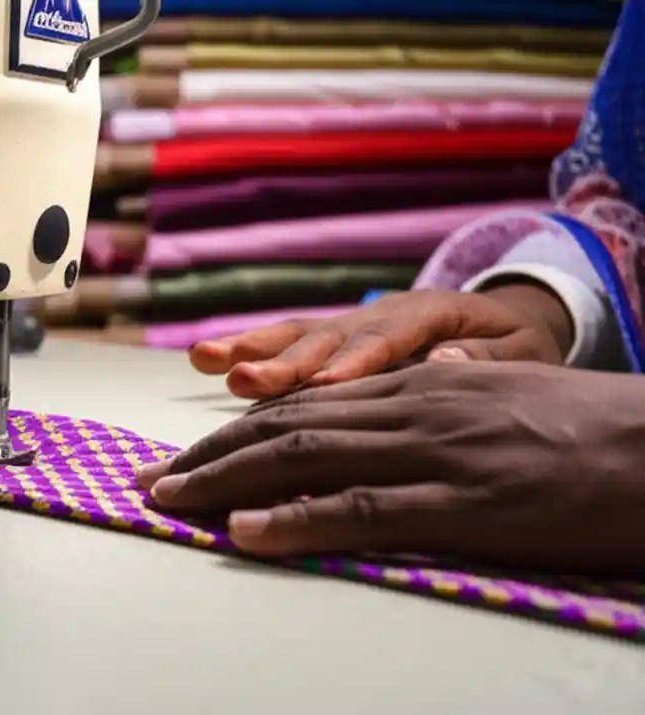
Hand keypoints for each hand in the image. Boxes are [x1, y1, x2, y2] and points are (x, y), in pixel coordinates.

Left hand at [137, 362, 644, 573]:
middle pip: (286, 427)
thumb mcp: (504, 402)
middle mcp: (414, 407)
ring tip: (168, 504)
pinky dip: (295, 520)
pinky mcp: (468, 503)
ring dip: (225, 483)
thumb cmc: (595, 432)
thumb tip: (408, 398)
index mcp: (421, 385)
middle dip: (208, 456)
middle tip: (150, 483)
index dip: (235, 433)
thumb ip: (444, 400)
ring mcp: (438, 452)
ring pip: (306, 459)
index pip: (305, 407)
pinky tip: (245, 534)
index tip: (186, 457)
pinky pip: (363, 508)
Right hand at [190, 286, 572, 399]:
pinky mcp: (330, 340)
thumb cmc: (517, 344)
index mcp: (430, 314)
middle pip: (328, 338)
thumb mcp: (525, 352)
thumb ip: (488, 359)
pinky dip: (246, 351)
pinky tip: (206, 362)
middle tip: (246, 380)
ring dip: (249, 350)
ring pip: (296, 336)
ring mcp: (350, 325)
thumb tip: (448, 362)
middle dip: (285, 362)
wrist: (505, 319)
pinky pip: (287, 343)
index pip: (388, 340)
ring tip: (205, 359)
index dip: (356, 362)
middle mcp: (378, 313)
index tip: (326, 385)